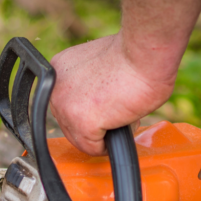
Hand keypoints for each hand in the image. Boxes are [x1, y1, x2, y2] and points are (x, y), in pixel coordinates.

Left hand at [50, 34, 176, 155]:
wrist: (144, 52)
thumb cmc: (134, 54)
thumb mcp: (98, 65)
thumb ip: (88, 84)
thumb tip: (94, 104)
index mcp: (59, 70)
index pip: (68, 105)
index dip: (90, 110)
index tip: (106, 104)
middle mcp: (56, 89)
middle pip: (71, 126)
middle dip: (96, 124)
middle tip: (118, 109)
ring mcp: (66, 108)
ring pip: (82, 141)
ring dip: (104, 134)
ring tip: (122, 113)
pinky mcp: (82, 123)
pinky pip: (94, 149)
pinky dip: (112, 143)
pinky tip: (122, 122)